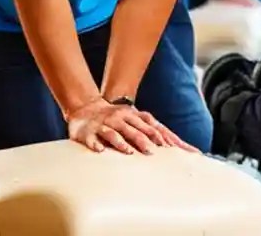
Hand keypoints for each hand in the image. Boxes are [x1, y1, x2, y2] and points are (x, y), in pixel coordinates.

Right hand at [65, 98, 197, 153]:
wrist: (86, 108)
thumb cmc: (117, 118)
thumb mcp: (133, 119)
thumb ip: (150, 129)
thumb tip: (174, 144)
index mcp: (133, 115)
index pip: (150, 125)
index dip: (159, 135)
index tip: (169, 146)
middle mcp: (120, 118)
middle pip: (134, 129)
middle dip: (144, 140)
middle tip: (153, 151)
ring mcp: (104, 124)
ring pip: (114, 133)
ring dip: (122, 142)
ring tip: (130, 151)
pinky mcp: (88, 132)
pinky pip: (92, 138)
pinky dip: (96, 144)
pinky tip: (100, 151)